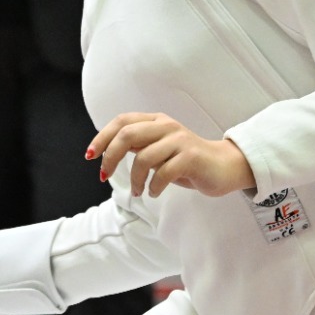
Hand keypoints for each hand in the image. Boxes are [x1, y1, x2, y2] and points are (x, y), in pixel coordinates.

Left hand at [88, 112, 256, 198]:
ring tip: (138, 191)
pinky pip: (163, 172)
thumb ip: (138, 145)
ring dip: (135, 180)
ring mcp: (179, 140)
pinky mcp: (191, 157)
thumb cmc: (187, 162)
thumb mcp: (159, 150)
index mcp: (156, 121)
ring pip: (144, 157)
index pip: (121, 121)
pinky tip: (153, 193)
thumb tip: (108, 149)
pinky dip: (153, 187)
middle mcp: (166, 126)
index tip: (90, 156)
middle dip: (110, 157)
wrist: (224, 167)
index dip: (102, 137)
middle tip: (105, 175)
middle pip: (127, 134)